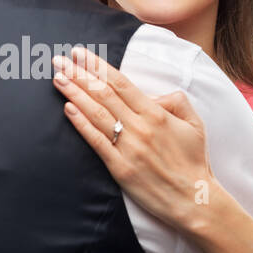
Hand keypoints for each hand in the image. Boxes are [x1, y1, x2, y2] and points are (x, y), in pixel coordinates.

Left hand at [52, 46, 215, 234]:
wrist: (193, 199)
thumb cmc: (193, 161)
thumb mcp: (194, 123)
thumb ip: (176, 100)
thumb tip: (153, 95)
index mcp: (156, 113)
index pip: (120, 82)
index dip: (97, 66)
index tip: (80, 54)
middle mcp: (139, 126)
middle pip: (103, 93)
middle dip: (79, 74)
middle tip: (60, 61)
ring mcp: (128, 147)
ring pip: (96, 113)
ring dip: (74, 93)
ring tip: (58, 78)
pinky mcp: (119, 167)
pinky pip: (96, 141)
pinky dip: (80, 123)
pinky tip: (67, 109)